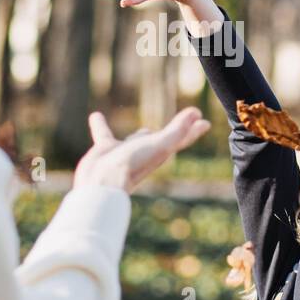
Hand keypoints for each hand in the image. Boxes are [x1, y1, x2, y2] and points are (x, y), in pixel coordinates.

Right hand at [73, 107, 211, 193]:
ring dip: (141, 135)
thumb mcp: (158, 146)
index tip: (204, 122)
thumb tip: (198, 115)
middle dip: (171, 135)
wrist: (100, 184)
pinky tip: (95, 116)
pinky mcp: (105, 151)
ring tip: (145, 129)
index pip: (181, 137)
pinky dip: (100, 125)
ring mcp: (125, 153)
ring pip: (137, 140)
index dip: (193, 129)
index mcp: (160, 151)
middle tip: (179, 129)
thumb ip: (177, 131)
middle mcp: (144, 152)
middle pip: (162, 140)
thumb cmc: (131, 165)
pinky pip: (104, 134)